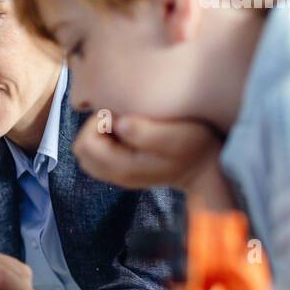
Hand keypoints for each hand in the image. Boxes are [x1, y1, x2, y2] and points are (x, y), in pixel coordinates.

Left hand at [73, 114, 222, 194]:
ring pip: (88, 152)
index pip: (86, 144)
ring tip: (125, 125)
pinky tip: (127, 132)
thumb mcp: (176, 137)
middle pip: (81, 149)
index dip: (98, 123)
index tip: (122, 115)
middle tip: (120, 118)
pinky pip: (99, 154)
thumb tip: (117, 123)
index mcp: (122, 167)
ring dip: (99, 134)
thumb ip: (144, 132)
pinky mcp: (123, 169)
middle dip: (94, 128)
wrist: (208, 168)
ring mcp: (117, 174)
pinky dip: (106, 140)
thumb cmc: (195, 148)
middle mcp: (115, 175)